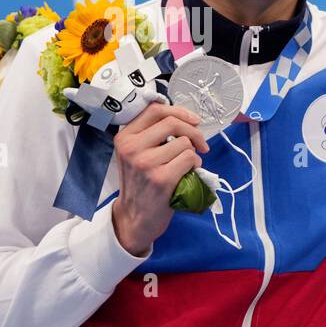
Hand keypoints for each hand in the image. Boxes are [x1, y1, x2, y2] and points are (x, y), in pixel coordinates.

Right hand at [110, 103, 209, 256]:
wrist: (135, 216)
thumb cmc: (141, 182)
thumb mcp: (135, 153)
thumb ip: (152, 134)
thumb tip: (184, 118)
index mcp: (124, 137)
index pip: (154, 110)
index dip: (179, 111)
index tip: (194, 120)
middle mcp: (132, 148)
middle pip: (172, 123)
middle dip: (194, 131)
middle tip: (201, 144)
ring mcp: (146, 163)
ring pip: (185, 143)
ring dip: (193, 153)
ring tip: (186, 165)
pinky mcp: (162, 178)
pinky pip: (190, 159)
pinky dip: (195, 165)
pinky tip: (188, 174)